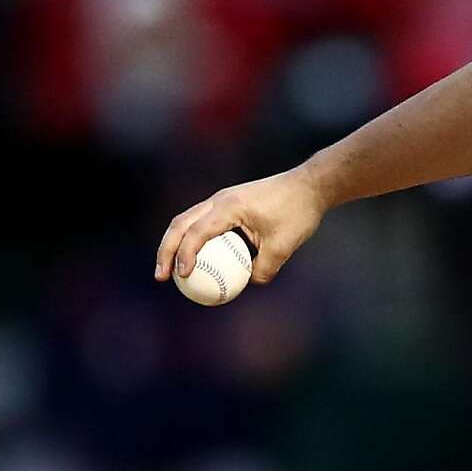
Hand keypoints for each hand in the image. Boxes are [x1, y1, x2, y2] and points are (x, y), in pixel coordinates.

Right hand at [154, 164, 328, 285]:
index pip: (198, 232)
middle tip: (161, 277)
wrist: (310, 185)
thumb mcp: (285, 245)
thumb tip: (248, 285)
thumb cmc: (299, 212)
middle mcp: (219, 199)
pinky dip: (192, 240)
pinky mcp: (228, 204)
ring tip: (170, 272)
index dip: (185, 255)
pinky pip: (202, 223)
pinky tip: (196, 262)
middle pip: (180, 224)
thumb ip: (264, 268)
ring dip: (174, 245)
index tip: (182, 276)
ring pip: (186, 221)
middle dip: (166, 251)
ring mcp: (222, 199)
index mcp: (230, 206)